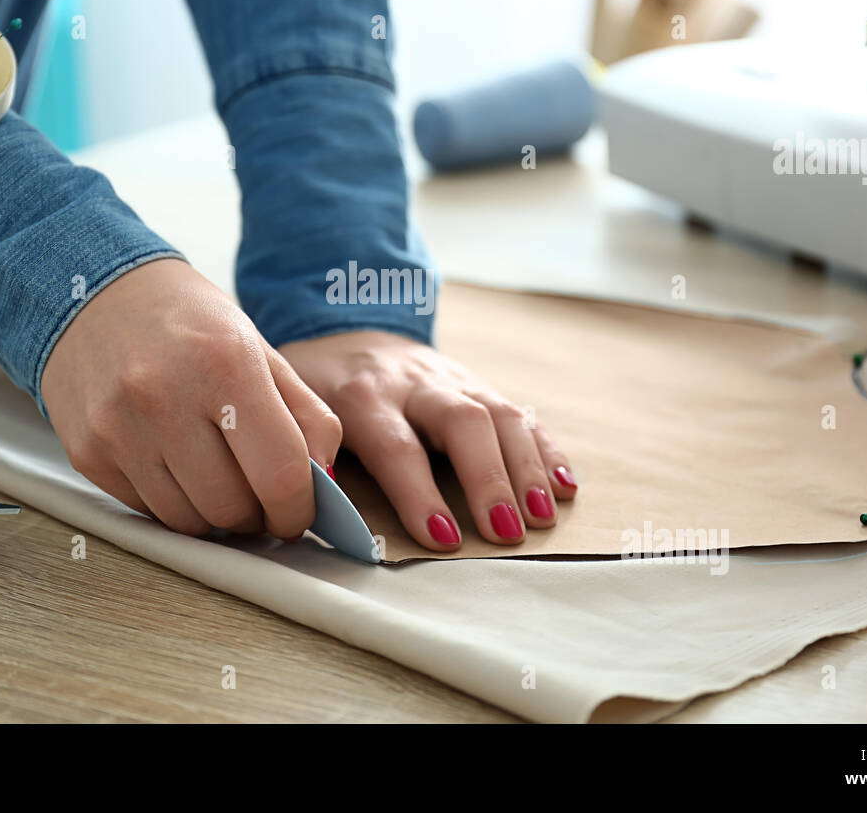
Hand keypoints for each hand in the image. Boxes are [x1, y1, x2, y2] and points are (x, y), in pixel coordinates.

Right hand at [41, 258, 340, 539]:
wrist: (96, 293)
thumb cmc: (189, 322)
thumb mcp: (259, 350)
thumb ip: (304, 416)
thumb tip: (325, 485)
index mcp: (225, 362)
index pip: (280, 472)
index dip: (298, 508)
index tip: (298, 513)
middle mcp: (164, 396)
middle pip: (232, 507)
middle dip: (256, 514)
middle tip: (257, 494)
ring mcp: (118, 428)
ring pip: (188, 521)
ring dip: (213, 514)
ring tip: (215, 475)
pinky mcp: (87, 452)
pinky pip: (146, 512)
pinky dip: (172, 502)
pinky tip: (173, 464)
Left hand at [278, 330, 576, 550]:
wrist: (345, 326)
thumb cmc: (318, 386)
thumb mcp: (300, 410)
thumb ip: (312, 451)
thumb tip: (320, 508)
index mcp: (362, 395)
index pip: (397, 446)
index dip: (419, 494)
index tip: (443, 540)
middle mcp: (415, 384)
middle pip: (462, 422)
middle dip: (488, 478)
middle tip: (507, 532)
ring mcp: (454, 380)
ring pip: (500, 414)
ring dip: (527, 468)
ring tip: (544, 516)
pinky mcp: (479, 384)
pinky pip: (521, 413)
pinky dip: (546, 450)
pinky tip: (566, 486)